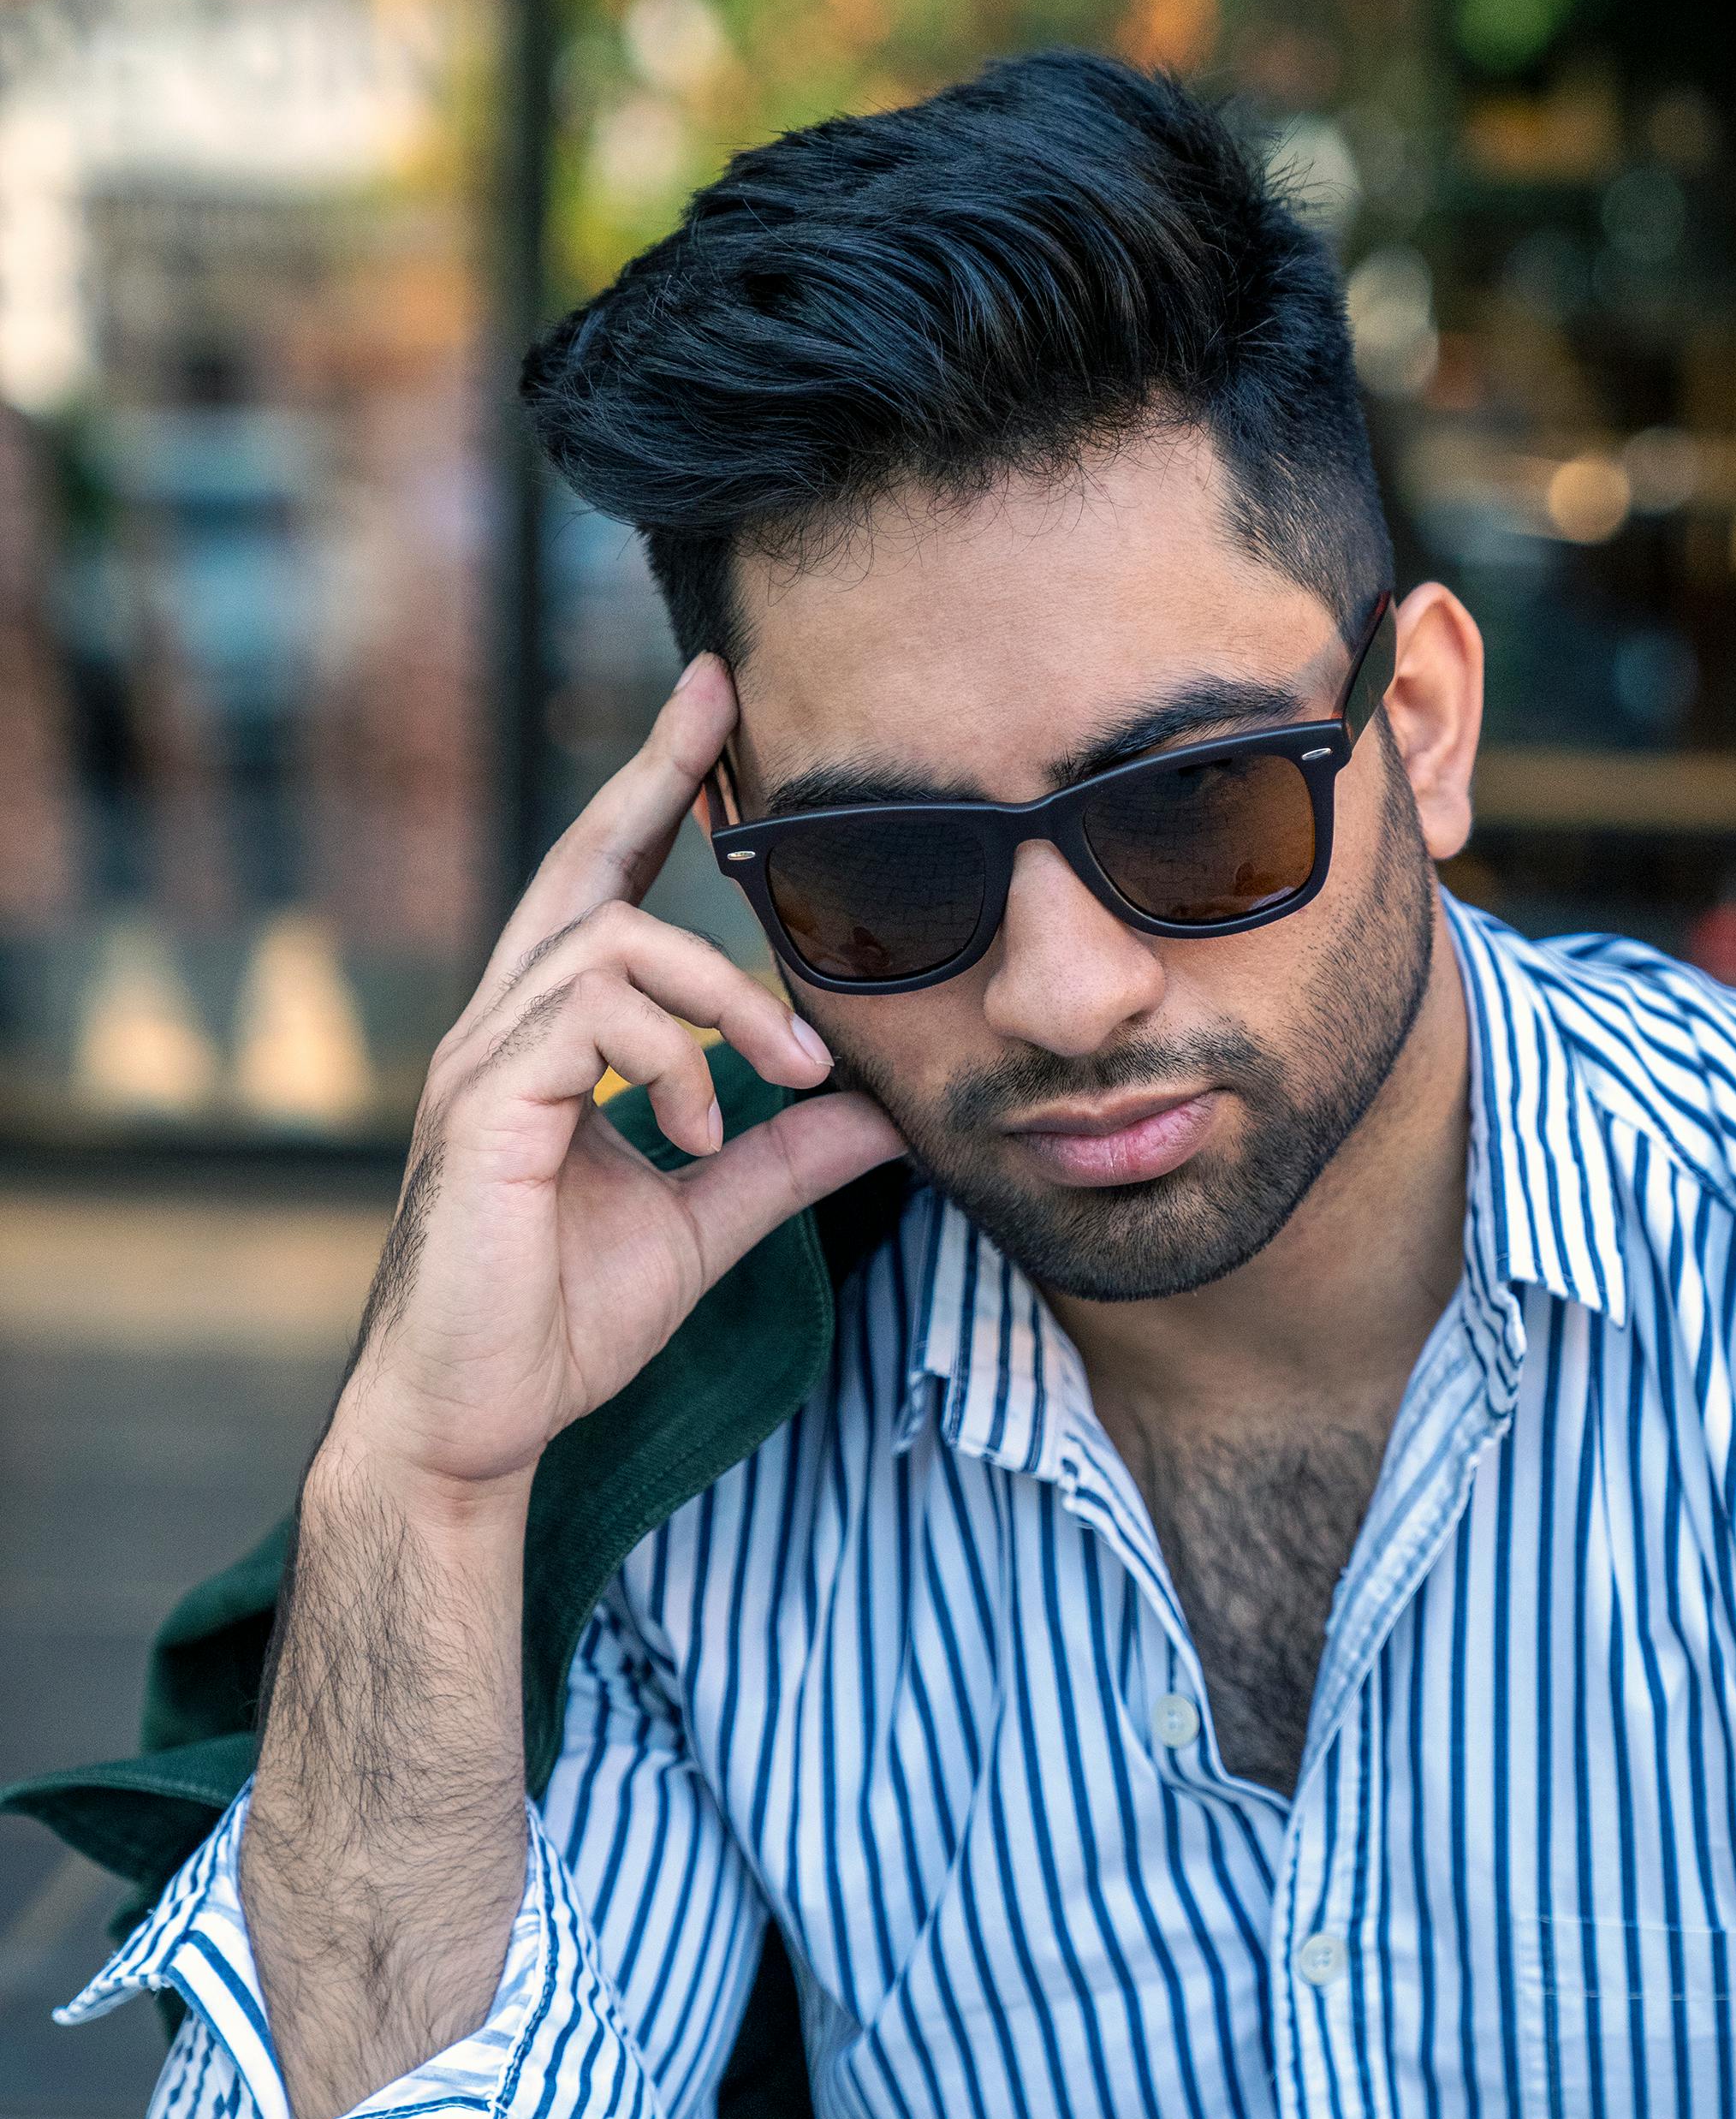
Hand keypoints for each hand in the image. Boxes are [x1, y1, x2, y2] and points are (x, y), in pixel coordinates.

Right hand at [334, 653, 899, 1508]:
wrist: (468, 1420)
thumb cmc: (556, 1323)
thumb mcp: (704, 1223)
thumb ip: (784, 1160)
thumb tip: (884, 1110)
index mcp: (546, 1043)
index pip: (603, 891)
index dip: (651, 793)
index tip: (714, 713)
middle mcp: (503, 1030)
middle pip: (581, 865)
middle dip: (651, 772)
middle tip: (723, 698)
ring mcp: (482, 1062)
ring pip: (611, 946)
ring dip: (725, 1004)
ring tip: (786, 1081)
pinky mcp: (481, 1108)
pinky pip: (586, 1021)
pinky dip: (672, 1063)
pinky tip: (702, 1134)